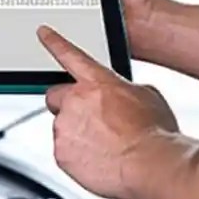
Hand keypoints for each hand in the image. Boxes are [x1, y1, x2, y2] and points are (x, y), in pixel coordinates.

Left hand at [40, 25, 178, 198]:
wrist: (152, 165)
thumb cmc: (155, 134)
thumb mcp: (147, 97)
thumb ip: (123, 90)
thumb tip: (120, 95)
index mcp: (97, 82)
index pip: (70, 54)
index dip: (54, 42)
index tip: (43, 33)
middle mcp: (75, 101)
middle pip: (57, 96)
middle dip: (68, 105)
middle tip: (91, 120)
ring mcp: (65, 127)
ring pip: (63, 128)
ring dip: (77, 134)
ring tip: (106, 146)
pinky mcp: (61, 153)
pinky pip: (64, 152)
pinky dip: (77, 157)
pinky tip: (100, 161)